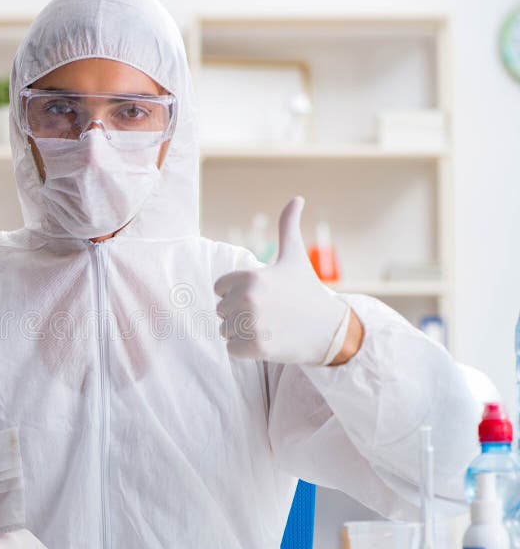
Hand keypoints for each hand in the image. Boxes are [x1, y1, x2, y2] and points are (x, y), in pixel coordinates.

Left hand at [214, 196, 349, 364]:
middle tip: (270, 314)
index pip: (219, 289)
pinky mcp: (255, 347)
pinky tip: (269, 342)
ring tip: (270, 327)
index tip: (264, 296)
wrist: (329, 331)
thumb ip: (288, 227)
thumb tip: (297, 198)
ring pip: (225, 331)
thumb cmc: (307, 293)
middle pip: (221, 311)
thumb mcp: (295, 258)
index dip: (237, 294)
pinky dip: (246, 351)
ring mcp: (251, 324)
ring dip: (243, 333)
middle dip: (240, 314)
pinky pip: (231, 350)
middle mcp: (247, 298)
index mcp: (249, 276)